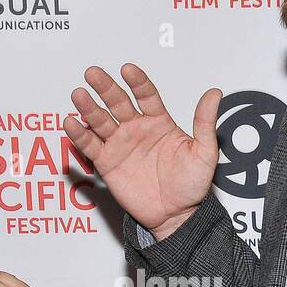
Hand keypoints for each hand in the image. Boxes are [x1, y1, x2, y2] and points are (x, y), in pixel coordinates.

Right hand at [62, 63, 220, 241]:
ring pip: (101, 121)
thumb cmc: (192, 185)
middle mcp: (137, 129)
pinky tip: (72, 123)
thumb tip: (214, 94)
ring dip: (88, 108)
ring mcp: (120, 145)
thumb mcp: (204, 153)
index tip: (127, 70)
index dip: (137, 82)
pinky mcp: (107, 163)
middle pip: (118, 102)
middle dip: (105, 88)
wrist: (176, 216)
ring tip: (79, 95)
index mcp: (159, 122)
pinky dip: (79, 135)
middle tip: (93, 74)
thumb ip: (205, 123)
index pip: (146, 95)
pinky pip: (90, 146)